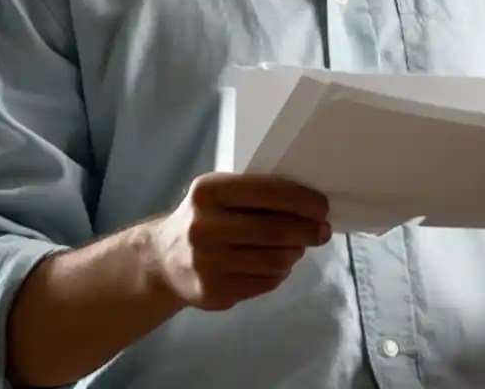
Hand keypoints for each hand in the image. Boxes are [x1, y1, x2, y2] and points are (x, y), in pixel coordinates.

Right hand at [149, 173, 330, 310]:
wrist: (162, 261)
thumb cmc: (203, 219)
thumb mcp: (219, 195)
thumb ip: (256, 196)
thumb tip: (312, 209)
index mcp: (207, 192)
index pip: (268, 192)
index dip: (302, 200)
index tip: (323, 206)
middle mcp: (203, 227)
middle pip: (276, 230)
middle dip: (308, 230)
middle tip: (322, 231)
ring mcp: (207, 264)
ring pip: (276, 260)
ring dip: (296, 252)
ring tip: (297, 247)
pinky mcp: (214, 293)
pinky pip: (266, 282)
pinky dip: (279, 273)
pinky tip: (276, 265)